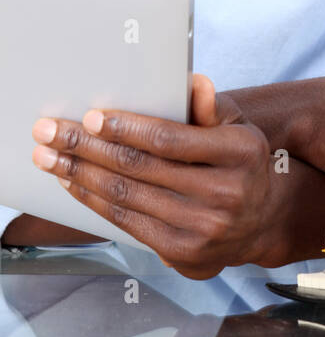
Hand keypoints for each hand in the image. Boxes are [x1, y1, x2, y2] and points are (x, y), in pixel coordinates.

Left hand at [30, 75, 292, 278]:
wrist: (262, 219)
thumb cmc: (238, 162)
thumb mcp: (236, 126)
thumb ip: (211, 105)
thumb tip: (195, 83)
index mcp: (240, 152)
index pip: (171, 140)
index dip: (127, 129)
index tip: (91, 117)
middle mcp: (225, 194)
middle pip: (141, 168)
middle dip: (87, 148)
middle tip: (51, 131)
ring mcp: (205, 228)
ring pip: (128, 196)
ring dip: (81, 175)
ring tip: (51, 157)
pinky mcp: (185, 253)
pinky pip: (128, 222)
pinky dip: (96, 202)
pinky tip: (75, 185)